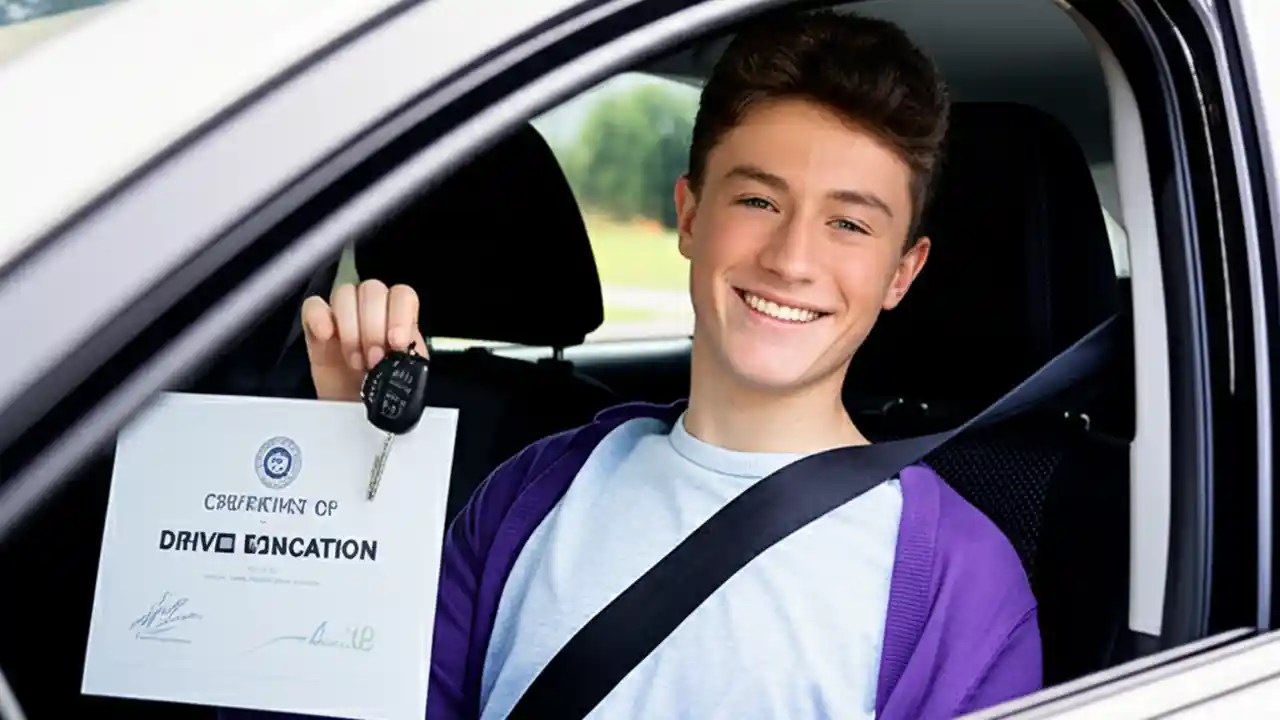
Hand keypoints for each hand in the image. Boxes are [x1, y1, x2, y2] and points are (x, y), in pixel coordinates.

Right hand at [301, 280, 426, 401]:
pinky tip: (326, 336)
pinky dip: (319, 316)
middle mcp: (371, 312)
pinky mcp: (316, 327)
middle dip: (373, 327)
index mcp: (399, 319)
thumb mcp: (404, 378)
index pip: (402, 295)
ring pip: (345, 293)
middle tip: (374, 359)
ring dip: (350, 327)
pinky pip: (313, 305)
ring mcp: (342, 317)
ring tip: (354, 361)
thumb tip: (405, 354)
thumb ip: (407, 359)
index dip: (400, 314)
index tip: (397, 343)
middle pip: (372, 290)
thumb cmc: (381, 394)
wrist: (355, 415)